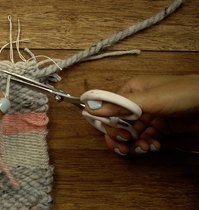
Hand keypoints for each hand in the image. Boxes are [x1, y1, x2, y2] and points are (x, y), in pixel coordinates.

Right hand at [84, 75, 198, 155]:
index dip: (109, 125)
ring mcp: (148, 116)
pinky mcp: (159, 127)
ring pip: (131, 134)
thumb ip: (119, 106)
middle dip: (121, 138)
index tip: (119, 136)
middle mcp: (136, 103)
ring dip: (135, 144)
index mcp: (131, 91)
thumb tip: (89, 108)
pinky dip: (146, 145)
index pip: (108, 110)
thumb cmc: (183, 93)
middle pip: (117, 124)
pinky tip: (154, 146)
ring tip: (147, 148)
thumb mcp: (149, 99)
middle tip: (128, 147)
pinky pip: (145, 139)